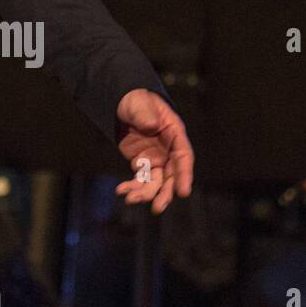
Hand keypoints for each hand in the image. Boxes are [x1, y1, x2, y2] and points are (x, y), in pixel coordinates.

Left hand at [114, 88, 193, 213]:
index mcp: (175, 133)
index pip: (184, 157)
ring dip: (145, 192)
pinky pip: (141, 178)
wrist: (121, 103)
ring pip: (156, 181)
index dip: (184, 175)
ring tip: (130, 199)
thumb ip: (145, 112)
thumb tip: (151, 124)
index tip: (183, 192)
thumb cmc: (136, 99)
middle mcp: (169, 149)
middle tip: (157, 207)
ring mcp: (156, 158)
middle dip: (165, 192)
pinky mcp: (143, 162)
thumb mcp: (139, 102)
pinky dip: (133, 186)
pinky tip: (121, 190)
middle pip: (171, 175)